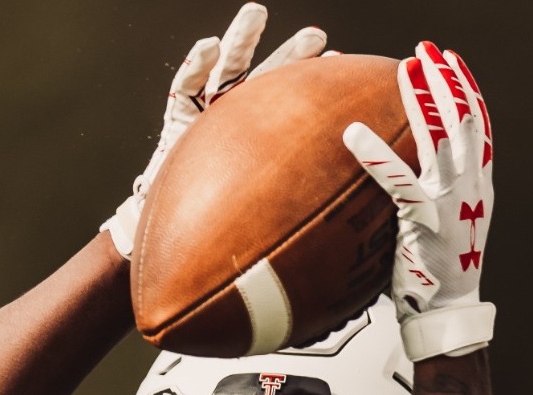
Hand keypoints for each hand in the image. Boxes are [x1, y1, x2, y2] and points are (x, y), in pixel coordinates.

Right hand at [100, 3, 326, 256]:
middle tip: (316, 36)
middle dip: (291, 54)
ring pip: (227, 69)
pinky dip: (196, 65)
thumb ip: (297, 195)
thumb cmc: (224, 222)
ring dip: (242, 39)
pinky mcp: (177, 118)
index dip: (315, 81)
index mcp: (264, 134)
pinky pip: (185, 87)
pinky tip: (209, 46)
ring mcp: (207, 114)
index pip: (293, 101)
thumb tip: (355, 206)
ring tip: (257, 13)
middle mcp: (239, 118)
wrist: (178, 234)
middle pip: (268, 77)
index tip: (343, 63)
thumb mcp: (268, 210)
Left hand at [342, 43, 496, 360]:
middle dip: (447, 81)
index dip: (466, 90)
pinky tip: (353, 133)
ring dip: (424, 99)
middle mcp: (470, 189)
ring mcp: (451, 203)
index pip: (478, 127)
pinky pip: (398, 180)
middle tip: (428, 51)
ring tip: (408, 69)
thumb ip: (428, 196)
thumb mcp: (440, 226)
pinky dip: (376, 155)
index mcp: (478, 187)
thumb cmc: (436, 273)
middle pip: (465, 121)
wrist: (447, 314)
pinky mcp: (425, 222)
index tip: (452, 61)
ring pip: (442, 139)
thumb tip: (399, 175)